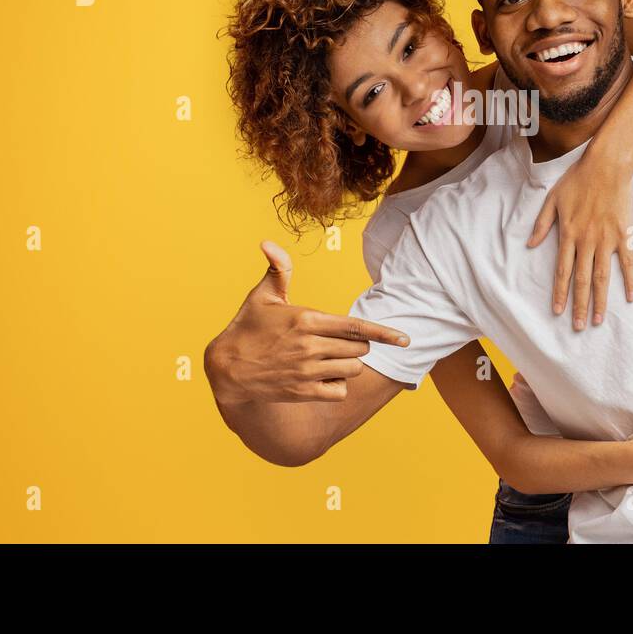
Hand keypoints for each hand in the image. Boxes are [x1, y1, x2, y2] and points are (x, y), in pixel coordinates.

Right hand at [204, 241, 408, 404]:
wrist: (226, 368)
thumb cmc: (247, 327)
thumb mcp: (262, 296)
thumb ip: (277, 269)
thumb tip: (268, 242)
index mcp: (307, 319)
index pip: (356, 326)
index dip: (385, 333)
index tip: (405, 339)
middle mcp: (310, 345)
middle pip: (360, 347)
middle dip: (356, 344)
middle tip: (337, 341)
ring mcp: (308, 370)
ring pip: (353, 368)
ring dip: (347, 364)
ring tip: (328, 358)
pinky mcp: (304, 391)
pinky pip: (339, 390)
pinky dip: (337, 385)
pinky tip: (322, 377)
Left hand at [527, 152, 632, 330]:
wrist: (606, 166)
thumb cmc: (577, 180)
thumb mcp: (552, 200)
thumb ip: (541, 224)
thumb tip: (530, 244)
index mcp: (568, 234)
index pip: (562, 271)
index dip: (560, 293)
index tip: (557, 311)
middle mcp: (587, 241)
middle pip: (582, 280)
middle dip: (579, 306)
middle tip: (578, 327)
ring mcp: (607, 240)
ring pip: (603, 276)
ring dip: (600, 300)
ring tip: (599, 320)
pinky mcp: (624, 235)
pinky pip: (628, 262)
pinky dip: (630, 280)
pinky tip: (630, 297)